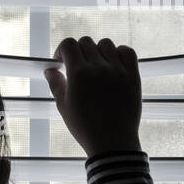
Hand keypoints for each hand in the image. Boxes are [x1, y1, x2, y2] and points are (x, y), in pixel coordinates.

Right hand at [44, 37, 142, 158]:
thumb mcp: (63, 106)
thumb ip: (55, 84)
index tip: (61, 61)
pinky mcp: (133, 76)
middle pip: (86, 42)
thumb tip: (50, 70)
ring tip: (95, 65)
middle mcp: (98, 67)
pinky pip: (127, 51)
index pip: (68, 44)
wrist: (112, 141)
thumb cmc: (85, 127)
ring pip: (106, 44)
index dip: (61, 50)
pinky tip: (112, 63)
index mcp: (78, 74)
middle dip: (77, 51)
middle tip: (77, 66)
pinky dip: (119, 52)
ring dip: (97, 50)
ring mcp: (118, 70)